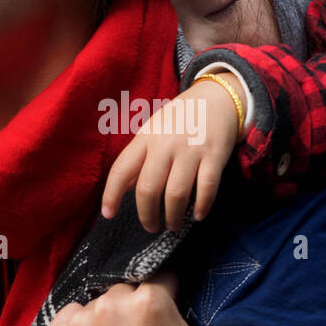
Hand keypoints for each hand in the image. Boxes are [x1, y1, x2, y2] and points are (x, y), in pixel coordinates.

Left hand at [41, 273, 232, 325]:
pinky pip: (67, 319)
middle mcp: (111, 303)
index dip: (168, 294)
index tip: (168, 311)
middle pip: (126, 290)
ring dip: (106, 320)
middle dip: (135, 307)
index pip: (161, 277)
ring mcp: (79, 321)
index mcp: (151, 300)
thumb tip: (217, 315)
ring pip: (97, 305)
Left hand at [101, 75, 244, 232]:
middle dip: (147, 215)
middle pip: (148, 189)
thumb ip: (140, 158)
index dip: (111, 195)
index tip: (108, 214)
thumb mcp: (153, 131)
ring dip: (173, 217)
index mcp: (146, 138)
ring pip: (176, 194)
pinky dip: (202, 206)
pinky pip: (206, 188)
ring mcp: (191, 150)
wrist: (217, 98)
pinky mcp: (214, 156)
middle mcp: (165, 144)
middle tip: (150, 227)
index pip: (122, 169)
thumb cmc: (180, 119)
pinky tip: (198, 216)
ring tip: (172, 225)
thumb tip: (125, 188)